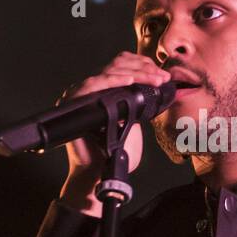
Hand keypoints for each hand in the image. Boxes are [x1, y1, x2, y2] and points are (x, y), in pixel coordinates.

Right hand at [57, 52, 170, 213]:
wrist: (99, 172)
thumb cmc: (113, 152)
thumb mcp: (132, 123)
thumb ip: (136, 104)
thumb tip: (153, 86)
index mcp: (104, 91)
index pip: (122, 66)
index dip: (143, 66)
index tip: (162, 75)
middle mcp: (90, 89)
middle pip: (117, 65)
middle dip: (143, 69)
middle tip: (162, 77)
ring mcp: (81, 94)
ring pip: (108, 71)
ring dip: (134, 73)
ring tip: (153, 79)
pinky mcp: (73, 102)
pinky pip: (93, 84)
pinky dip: (112, 80)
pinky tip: (129, 81)